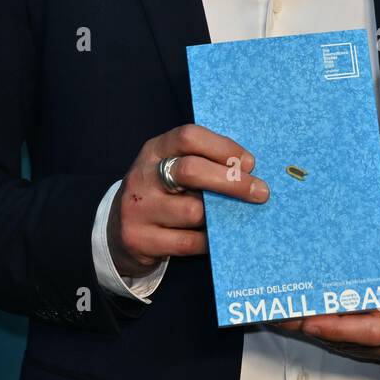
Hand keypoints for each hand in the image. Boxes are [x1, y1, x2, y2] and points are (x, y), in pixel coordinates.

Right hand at [107, 123, 268, 276]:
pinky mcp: (139, 239)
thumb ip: (203, 164)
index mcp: (155, 150)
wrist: (119, 231)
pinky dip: (208, 240)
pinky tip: (215, 237)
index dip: (223, 147)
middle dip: (231, 181)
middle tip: (260, 191)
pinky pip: (188, 242)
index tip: (249, 163)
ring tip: (228, 216)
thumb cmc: (162, 194)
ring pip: (193, 211)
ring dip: (219, 215)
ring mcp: (138, 208)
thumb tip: (248, 170)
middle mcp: (142, 175)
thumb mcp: (173, 169)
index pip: (188, 137)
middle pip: (190, 170)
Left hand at [265, 223, 379, 362]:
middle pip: (353, 341)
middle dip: (315, 329)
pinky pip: (361, 349)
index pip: (369, 326)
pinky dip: (336, 338)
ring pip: (354, 348)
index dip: (336, 326)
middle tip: (280, 314)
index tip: (306, 317)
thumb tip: (345, 237)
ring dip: (320, 335)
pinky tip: (313, 323)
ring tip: (286, 318)